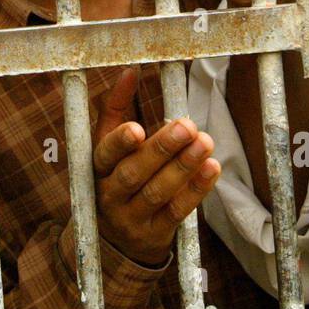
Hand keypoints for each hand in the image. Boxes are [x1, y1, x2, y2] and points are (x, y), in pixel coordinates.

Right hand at [85, 67, 219, 266]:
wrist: (117, 238)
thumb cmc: (115, 175)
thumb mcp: (107, 144)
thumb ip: (116, 108)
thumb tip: (129, 71)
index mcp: (97, 169)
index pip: (104, 155)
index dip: (120, 143)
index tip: (137, 128)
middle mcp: (110, 195)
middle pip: (134, 173)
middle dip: (162, 149)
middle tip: (187, 126)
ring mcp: (132, 218)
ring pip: (157, 193)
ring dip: (184, 167)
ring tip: (205, 142)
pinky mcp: (155, 234)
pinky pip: (177, 212)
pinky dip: (196, 190)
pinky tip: (212, 168)